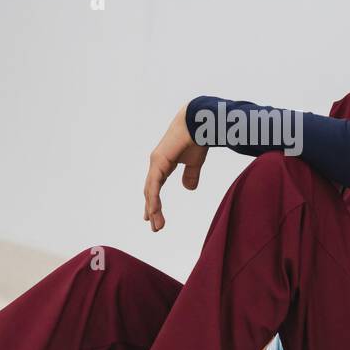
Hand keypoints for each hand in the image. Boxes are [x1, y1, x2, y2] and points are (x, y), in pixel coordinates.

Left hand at [144, 103, 209, 231]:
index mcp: (163, 164)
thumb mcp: (194, 162)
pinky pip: (154, 184)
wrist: (199, 123)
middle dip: (152, 210)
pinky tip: (154, 211)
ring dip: (153, 209)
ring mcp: (156, 162)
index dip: (154, 202)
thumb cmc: (197, 138)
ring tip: (156, 225)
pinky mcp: (158, 161)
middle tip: (154, 226)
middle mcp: (157, 164)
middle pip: (151, 191)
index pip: (155, 187)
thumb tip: (188, 189)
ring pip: (151, 191)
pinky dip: (153, 199)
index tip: (153, 216)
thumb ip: (191, 174)